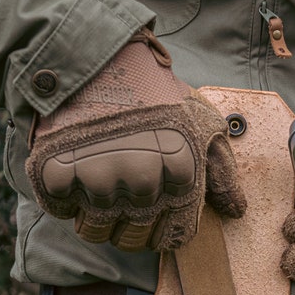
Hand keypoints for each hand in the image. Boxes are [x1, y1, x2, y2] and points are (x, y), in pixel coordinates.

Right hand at [25, 29, 245, 250]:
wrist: (96, 54)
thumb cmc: (155, 95)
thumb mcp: (201, 124)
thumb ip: (222, 171)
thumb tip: (236, 212)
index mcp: (181, 170)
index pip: (173, 235)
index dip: (160, 231)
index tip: (151, 213)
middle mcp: (142, 177)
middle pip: (133, 239)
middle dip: (128, 228)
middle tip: (121, 200)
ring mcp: (99, 175)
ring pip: (94, 230)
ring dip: (94, 217)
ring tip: (97, 184)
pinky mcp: (57, 169)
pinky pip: (60, 209)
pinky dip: (62, 198)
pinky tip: (71, 171)